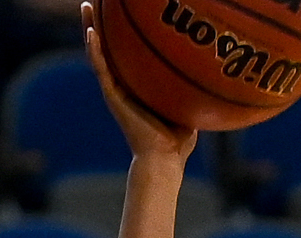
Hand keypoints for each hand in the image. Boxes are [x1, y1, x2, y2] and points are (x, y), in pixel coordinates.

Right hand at [81, 0, 197, 161]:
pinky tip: (91, 32)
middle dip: (103, 21)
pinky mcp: (113, 97)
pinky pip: (101, 69)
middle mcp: (125, 84)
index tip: (125, 10)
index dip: (124, 31)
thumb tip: (214, 68)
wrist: (164, 158)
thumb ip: (192, 87)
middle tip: (98, 0)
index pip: (128, 52)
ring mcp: (116, 89)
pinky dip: (95, 50)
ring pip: (99, 52)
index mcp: (139, 85)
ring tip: (86, 5)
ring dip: (91, 28)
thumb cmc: (179, 139)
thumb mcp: (188, 105)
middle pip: (110, 45)